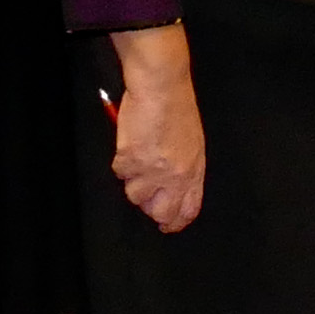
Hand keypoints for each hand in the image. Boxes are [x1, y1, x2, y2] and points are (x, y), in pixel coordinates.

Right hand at [109, 30, 206, 233]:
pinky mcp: (130, 160)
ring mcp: (152, 170)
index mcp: (194, 171)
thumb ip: (185, 168)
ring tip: (140, 156)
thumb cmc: (178, 108)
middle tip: (146, 193)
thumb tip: (174, 188)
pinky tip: (131, 144)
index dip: (176, 222)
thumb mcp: (192, 142)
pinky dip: (122, 161)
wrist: (162, 87)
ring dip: (134, 179)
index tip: (168, 225)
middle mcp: (175, 176)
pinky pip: (120, 173)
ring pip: (135, 195)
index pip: (188, 210)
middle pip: (160, 212)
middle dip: (151, 208)